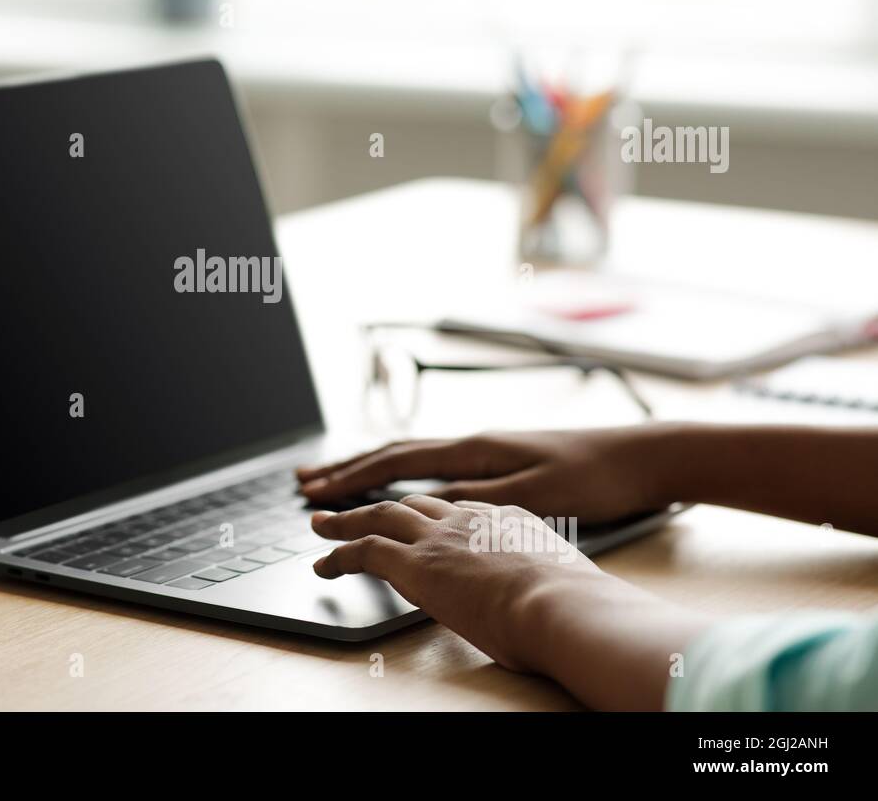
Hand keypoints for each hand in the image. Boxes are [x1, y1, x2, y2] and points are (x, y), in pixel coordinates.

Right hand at [297, 426, 674, 524]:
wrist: (641, 457)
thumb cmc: (593, 477)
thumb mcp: (532, 495)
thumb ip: (476, 498)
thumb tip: (420, 504)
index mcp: (475, 449)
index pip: (396, 462)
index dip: (351, 477)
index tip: (316, 491)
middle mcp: (473, 442)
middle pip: (393, 452)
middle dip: (346, 467)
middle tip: (305, 480)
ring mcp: (486, 447)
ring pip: (411, 455)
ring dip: (369, 465)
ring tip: (336, 475)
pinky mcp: (500, 458)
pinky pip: (433, 462)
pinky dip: (401, 471)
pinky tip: (399, 480)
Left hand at [310, 496, 604, 670]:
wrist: (563, 606)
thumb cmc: (576, 606)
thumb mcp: (564, 578)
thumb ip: (543, 578)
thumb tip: (544, 599)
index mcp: (508, 518)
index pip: (459, 509)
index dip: (433, 515)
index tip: (420, 523)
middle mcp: (469, 519)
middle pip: (413, 502)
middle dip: (383, 506)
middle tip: (358, 510)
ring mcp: (440, 537)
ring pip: (379, 516)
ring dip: (346, 520)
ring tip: (322, 524)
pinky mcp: (415, 563)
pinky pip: (364, 551)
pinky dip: (339, 554)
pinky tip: (323, 565)